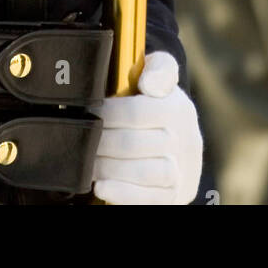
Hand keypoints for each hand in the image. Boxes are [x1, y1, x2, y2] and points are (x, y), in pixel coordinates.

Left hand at [90, 50, 202, 204]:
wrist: (178, 138)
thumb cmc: (157, 101)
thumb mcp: (161, 74)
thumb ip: (158, 68)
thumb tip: (150, 83)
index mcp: (178, 108)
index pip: (136, 112)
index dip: (108, 114)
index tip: (90, 112)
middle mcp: (185, 140)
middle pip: (133, 144)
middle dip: (102, 143)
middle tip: (82, 140)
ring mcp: (182, 171)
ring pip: (142, 173)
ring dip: (109, 168)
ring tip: (90, 163)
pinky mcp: (175, 195)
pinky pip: (149, 199)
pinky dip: (123, 193)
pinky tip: (101, 186)